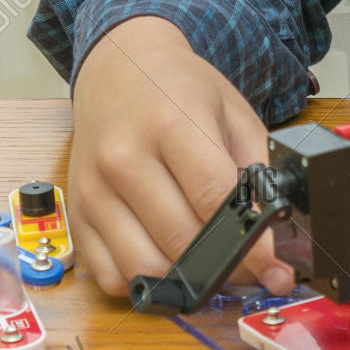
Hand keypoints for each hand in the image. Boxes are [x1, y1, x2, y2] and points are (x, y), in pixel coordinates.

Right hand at [69, 15, 296, 297]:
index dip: (249, 244)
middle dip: (223, 265)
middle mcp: (124, 158)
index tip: (272, 268)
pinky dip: (143, 281)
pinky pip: (109, 276)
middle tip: (245, 265)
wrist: (118, 68)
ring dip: (183, 279)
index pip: (213, 200)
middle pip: (180, 240)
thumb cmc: (180, 90)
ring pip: (144, 267)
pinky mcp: (76, 213)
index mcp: (171, 124)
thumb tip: (270, 240)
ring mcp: (93, 189)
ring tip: (205, 263)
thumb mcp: (233, 113)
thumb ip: (256, 172)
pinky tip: (163, 259)